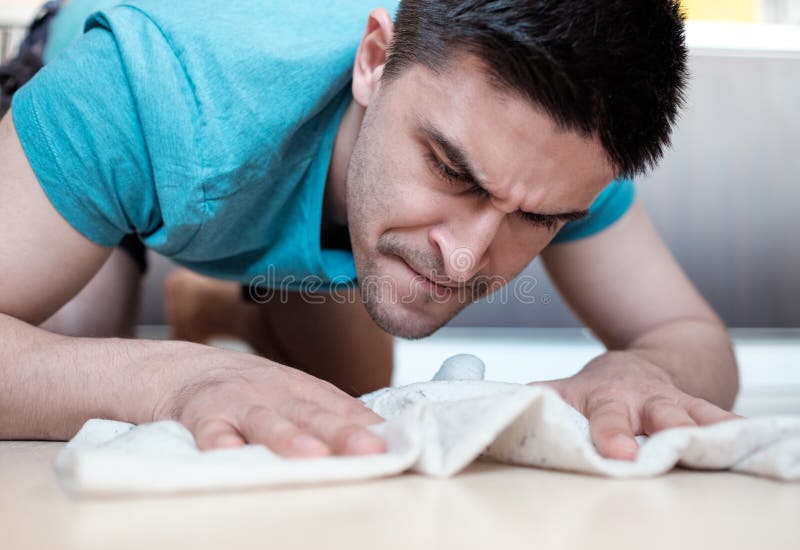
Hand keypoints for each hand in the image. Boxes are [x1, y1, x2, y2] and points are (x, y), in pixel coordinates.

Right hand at [154, 346, 386, 457]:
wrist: (183, 369)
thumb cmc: (250, 392)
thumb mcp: (292, 395)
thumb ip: (331, 414)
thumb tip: (382, 440)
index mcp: (301, 389)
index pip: (341, 408)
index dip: (367, 426)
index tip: (392, 445)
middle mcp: (274, 392)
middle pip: (312, 414)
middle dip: (343, 433)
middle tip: (370, 451)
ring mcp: (238, 402)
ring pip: (266, 421)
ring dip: (290, 438)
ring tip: (313, 456)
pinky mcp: (201, 415)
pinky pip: (210, 431)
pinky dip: (219, 442)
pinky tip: (229, 455)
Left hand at [529, 351, 740, 459]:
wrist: (642, 365)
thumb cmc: (597, 389)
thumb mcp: (565, 389)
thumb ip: (538, 400)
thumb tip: (498, 408)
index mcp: (601, 397)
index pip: (602, 417)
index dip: (608, 433)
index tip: (615, 452)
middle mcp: (637, 399)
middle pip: (648, 414)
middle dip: (653, 432)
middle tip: (648, 450)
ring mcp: (668, 401)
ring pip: (688, 413)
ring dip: (702, 430)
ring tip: (717, 445)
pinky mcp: (694, 406)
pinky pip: (716, 415)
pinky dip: (731, 427)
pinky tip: (748, 438)